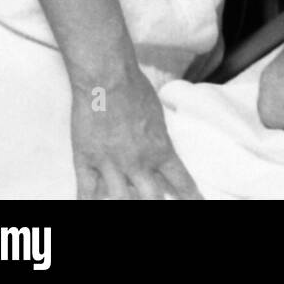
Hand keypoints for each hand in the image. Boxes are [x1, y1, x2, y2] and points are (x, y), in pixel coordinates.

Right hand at [71, 68, 201, 198]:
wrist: (107, 78)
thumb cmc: (136, 90)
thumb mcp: (158, 117)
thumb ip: (158, 142)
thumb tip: (160, 157)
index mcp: (160, 150)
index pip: (180, 181)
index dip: (190, 196)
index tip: (198, 202)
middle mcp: (137, 163)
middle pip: (151, 198)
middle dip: (156, 203)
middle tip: (159, 200)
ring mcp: (111, 165)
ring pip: (120, 200)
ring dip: (126, 202)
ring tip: (129, 200)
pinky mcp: (86, 161)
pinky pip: (85, 193)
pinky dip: (87, 203)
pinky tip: (89, 205)